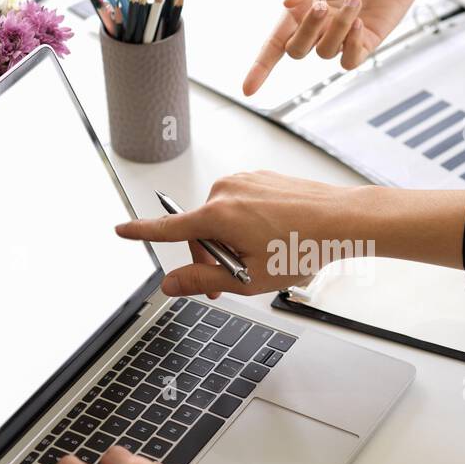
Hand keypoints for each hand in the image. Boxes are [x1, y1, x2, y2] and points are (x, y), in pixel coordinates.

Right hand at [116, 171, 365, 298]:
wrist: (344, 220)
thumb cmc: (304, 246)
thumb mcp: (250, 277)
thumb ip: (204, 281)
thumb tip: (172, 284)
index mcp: (218, 215)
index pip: (167, 228)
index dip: (141, 231)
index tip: (120, 230)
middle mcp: (226, 191)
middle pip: (199, 232)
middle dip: (211, 257)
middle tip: (237, 280)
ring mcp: (245, 181)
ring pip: (220, 220)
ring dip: (232, 242)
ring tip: (265, 257)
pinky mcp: (260, 178)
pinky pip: (240, 206)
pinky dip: (248, 225)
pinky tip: (274, 237)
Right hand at [242, 0, 421, 95]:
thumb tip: (286, 3)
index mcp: (298, 11)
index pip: (273, 45)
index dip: (259, 68)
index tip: (247, 90)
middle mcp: (315, 30)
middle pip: (296, 50)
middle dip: (307, 30)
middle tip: (323, 4)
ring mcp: (338, 41)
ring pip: (325, 51)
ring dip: (338, 27)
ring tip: (356, 1)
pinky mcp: (361, 47)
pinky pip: (348, 60)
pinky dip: (351, 43)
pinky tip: (360, 21)